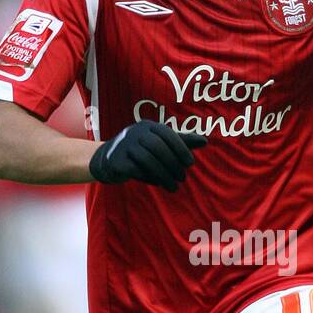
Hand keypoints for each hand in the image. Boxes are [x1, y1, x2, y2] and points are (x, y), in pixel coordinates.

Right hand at [88, 121, 206, 191]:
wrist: (107, 160)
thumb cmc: (139, 151)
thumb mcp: (159, 143)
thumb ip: (181, 141)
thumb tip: (205, 141)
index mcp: (148, 126)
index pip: (167, 134)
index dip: (180, 148)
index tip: (190, 163)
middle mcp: (135, 132)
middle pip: (158, 148)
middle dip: (173, 164)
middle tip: (183, 178)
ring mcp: (124, 146)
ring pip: (148, 161)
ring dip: (164, 176)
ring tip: (174, 187)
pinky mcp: (117, 161)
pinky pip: (137, 171)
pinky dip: (150, 178)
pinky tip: (159, 184)